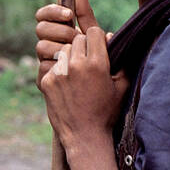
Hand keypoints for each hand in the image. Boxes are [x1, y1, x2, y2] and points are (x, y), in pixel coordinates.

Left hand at [37, 0, 128, 150]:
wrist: (85, 137)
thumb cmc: (107, 112)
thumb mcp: (122, 86)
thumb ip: (121, 60)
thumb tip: (110, 35)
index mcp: (97, 64)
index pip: (94, 32)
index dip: (98, 39)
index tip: (99, 48)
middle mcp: (77, 66)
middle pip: (78, 39)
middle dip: (84, 46)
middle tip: (88, 62)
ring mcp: (59, 73)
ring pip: (64, 50)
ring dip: (71, 57)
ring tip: (78, 74)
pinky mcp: (47, 82)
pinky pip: (53, 65)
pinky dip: (60, 71)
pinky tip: (68, 86)